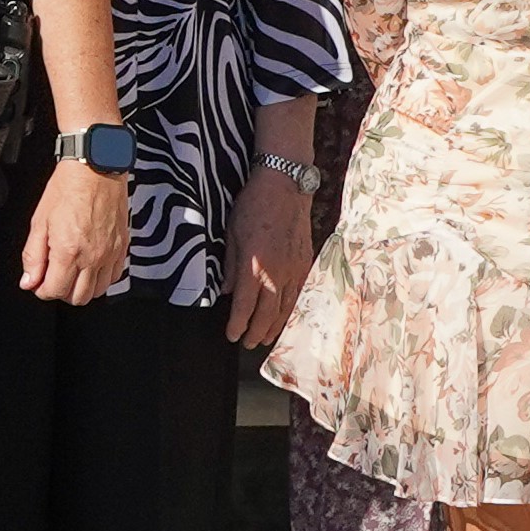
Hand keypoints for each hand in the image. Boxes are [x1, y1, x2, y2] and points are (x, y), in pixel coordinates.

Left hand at [24, 162, 132, 304]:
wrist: (96, 169)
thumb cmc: (66, 189)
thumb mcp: (39, 222)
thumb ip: (33, 256)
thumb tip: (29, 281)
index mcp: (68, 251)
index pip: (54, 291)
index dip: (42, 290)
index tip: (38, 282)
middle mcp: (92, 257)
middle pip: (78, 298)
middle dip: (61, 292)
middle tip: (53, 277)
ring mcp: (110, 254)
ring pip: (98, 291)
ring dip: (81, 288)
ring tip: (71, 273)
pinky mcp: (122, 248)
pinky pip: (114, 277)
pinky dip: (101, 278)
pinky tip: (89, 266)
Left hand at [222, 166, 316, 352]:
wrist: (285, 186)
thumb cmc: (253, 205)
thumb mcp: (231, 232)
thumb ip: (229, 264)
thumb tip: (223, 291)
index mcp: (254, 265)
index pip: (244, 305)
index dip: (238, 324)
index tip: (232, 336)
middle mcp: (276, 272)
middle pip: (267, 313)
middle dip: (256, 332)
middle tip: (247, 344)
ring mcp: (294, 269)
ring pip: (286, 307)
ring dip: (275, 326)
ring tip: (266, 338)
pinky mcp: (306, 263)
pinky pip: (300, 294)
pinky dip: (292, 310)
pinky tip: (286, 317)